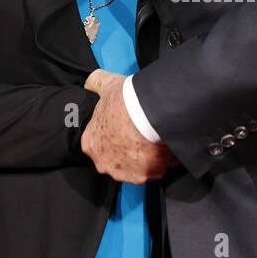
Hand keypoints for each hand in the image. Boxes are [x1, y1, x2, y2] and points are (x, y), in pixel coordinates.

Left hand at [82, 69, 178, 183]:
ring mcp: (124, 172)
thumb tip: (91, 81)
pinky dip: (163, 159)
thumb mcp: (107, 85)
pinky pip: (156, 169)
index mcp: (91, 144)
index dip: (117, 135)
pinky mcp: (145, 176)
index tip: (127, 127)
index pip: (102, 144)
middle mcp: (104, 163)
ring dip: (147, 156)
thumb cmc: (126, 102)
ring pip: (138, 166)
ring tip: (155, 136)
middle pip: (120, 159)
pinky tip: (165, 143)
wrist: (148, 112)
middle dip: (131, 149)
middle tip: (143, 132)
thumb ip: (96, 83)